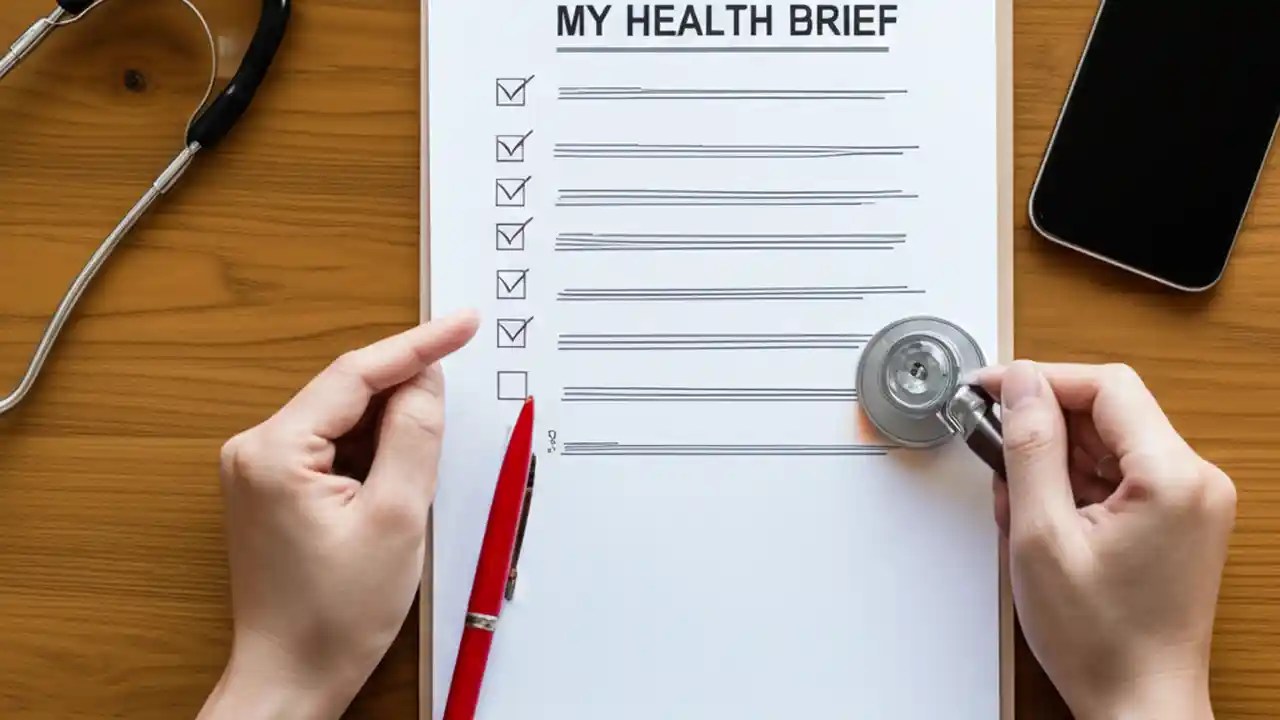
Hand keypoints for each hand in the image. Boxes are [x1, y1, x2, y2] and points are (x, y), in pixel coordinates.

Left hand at [198, 310, 478, 719]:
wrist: (290, 677)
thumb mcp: (396, 519)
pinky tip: (394, 485)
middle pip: (348, 393)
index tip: (463, 323)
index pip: (356, 374)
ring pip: (343, 421)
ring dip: (390, 432)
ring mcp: (259, 470)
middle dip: (406, 392)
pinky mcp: (272, 489)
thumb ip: (414, 438)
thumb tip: (426, 379)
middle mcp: (254, 450)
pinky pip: (331, 448)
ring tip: (416, 483)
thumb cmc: (333, 616)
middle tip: (458, 406)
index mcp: (274, 451)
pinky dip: (371, 454)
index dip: (418, 344)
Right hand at [975, 361, 1234, 719]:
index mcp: (1173, 477)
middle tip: (994, 453)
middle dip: (1043, 428)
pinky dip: (1073, 486)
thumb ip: (1029, 446)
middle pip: (1107, 411)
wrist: (1138, 702)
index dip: (1040, 379)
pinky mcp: (1176, 517)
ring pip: (1107, 443)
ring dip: (1053, 462)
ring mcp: (1189, 500)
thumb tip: (1020, 383)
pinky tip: (1043, 520)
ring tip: (1019, 508)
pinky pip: (1117, 474)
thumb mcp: (1041, 534)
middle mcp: (1195, 480)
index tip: (992, 388)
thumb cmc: (1100, 639)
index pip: (1106, 386)